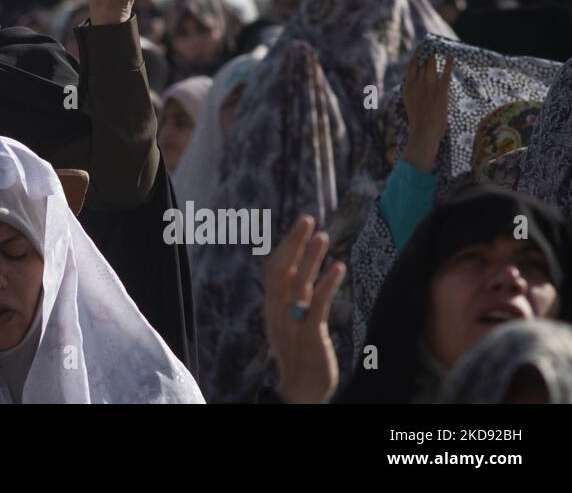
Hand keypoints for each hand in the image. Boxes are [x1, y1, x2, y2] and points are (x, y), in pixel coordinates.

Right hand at [265, 215, 345, 403]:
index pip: (273, 269)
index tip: (297, 227)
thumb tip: (300, 274)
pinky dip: (327, 283)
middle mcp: (278, 311)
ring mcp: (292, 321)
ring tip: (323, 235)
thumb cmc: (298, 357)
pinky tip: (338, 267)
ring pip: (298, 282)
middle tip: (306, 219)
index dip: (285, 246)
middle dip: (293, 242)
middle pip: (281, 269)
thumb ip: (293, 300)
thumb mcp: (289, 323)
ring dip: (311, 257)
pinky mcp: (309, 334)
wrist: (298, 391)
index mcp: (272, 307)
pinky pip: (318, 304)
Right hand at [402, 45, 452, 170]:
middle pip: (422, 64)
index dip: (416, 56)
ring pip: (432, 66)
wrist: (423, 133)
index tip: (420, 49)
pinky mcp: (440, 91)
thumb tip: (419, 87)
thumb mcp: (411, 105)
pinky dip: (448, 64)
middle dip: (427, 55)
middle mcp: (417, 84)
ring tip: (439, 49)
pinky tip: (451, 56)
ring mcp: (428, 87)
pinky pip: (445, 74)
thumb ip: (414, 93)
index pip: (411, 67)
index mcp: (408, 88)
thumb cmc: (418, 123)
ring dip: (435, 57)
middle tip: (433, 47)